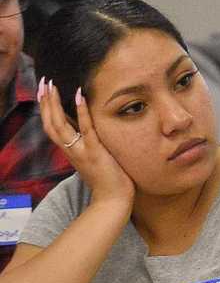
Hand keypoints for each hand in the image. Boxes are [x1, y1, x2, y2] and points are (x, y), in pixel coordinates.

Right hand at [39, 79, 132, 208]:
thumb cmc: (107, 179)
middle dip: (45, 103)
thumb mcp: (92, 159)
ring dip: (55, 105)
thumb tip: (86, 128)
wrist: (113, 200)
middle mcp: (71, 150)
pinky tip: (80, 96)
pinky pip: (86, 130)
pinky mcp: (95, 152)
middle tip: (43, 83)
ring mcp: (81, 151)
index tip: (44, 92)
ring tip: (52, 86)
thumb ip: (86, 145)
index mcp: (70, 151)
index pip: (52, 127)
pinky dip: (81, 113)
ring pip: (60, 126)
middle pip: (50, 124)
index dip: (46, 110)